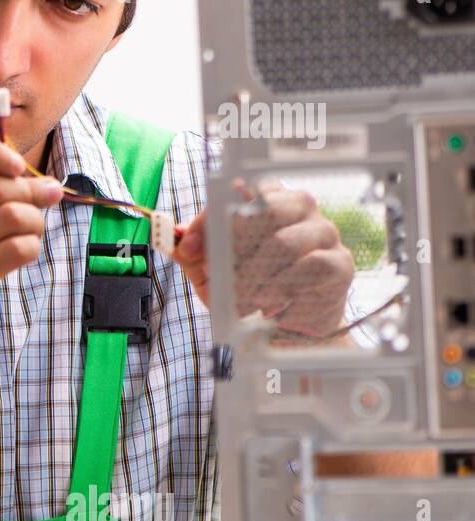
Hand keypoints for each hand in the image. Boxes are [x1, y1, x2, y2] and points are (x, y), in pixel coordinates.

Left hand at [173, 179, 354, 337]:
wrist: (287, 330)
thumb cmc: (249, 291)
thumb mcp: (212, 273)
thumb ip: (193, 255)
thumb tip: (179, 241)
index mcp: (265, 199)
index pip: (238, 191)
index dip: (211, 218)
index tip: (190, 248)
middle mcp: (298, 208)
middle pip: (267, 207)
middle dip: (235, 244)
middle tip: (219, 273)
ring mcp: (323, 232)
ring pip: (285, 241)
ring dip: (255, 275)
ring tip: (243, 297)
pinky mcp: (340, 262)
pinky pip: (310, 266)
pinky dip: (282, 288)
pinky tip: (270, 303)